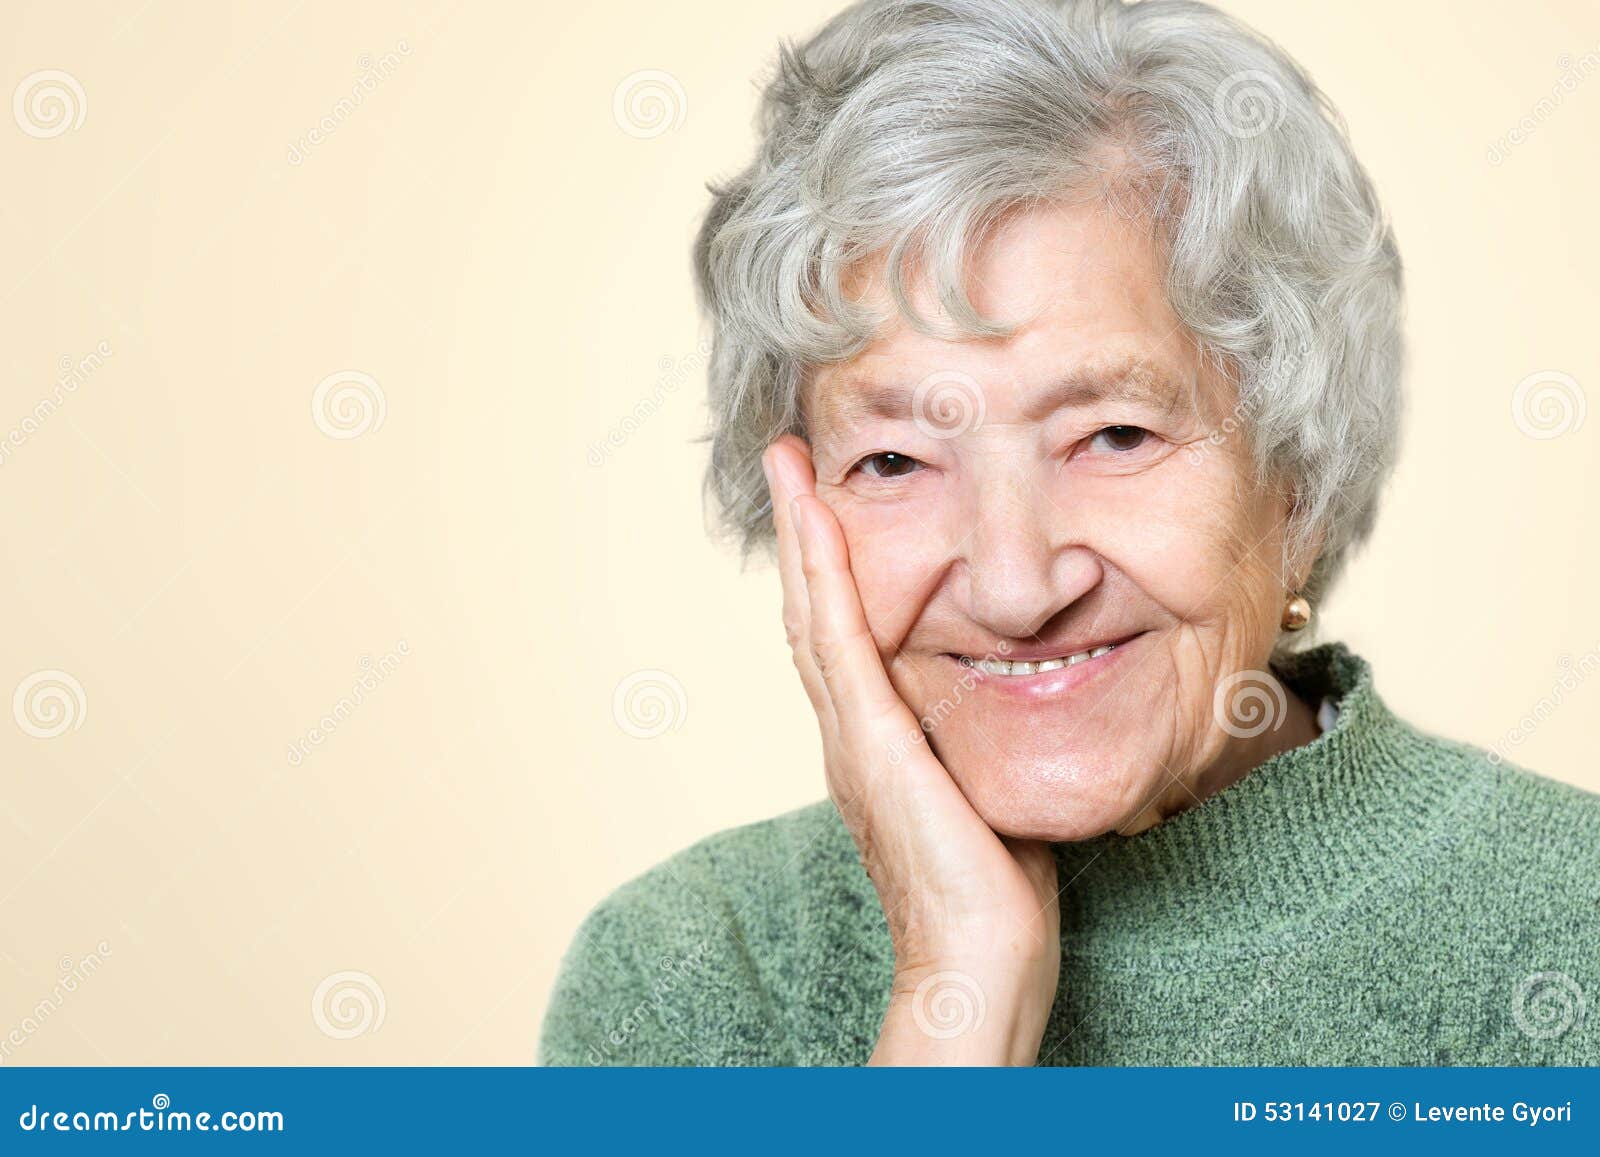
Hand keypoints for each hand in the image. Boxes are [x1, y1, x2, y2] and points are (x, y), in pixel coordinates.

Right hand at [761, 435, 1060, 1065]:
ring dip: (802, 536)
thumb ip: (984, 740)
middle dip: (801, 532)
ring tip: (790, 468)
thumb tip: (1017, 696)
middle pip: (812, 611)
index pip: (841, 633)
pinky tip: (820, 524)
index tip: (823, 499)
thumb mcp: (989, 790)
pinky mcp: (874, 748)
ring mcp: (853, 739)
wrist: (977, 965)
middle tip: (787, 458)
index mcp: (874, 742)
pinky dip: (825, 580)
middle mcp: (849, 733)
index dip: (826, 565)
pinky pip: (841, 646)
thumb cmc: (994, 892)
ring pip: (815, 615)